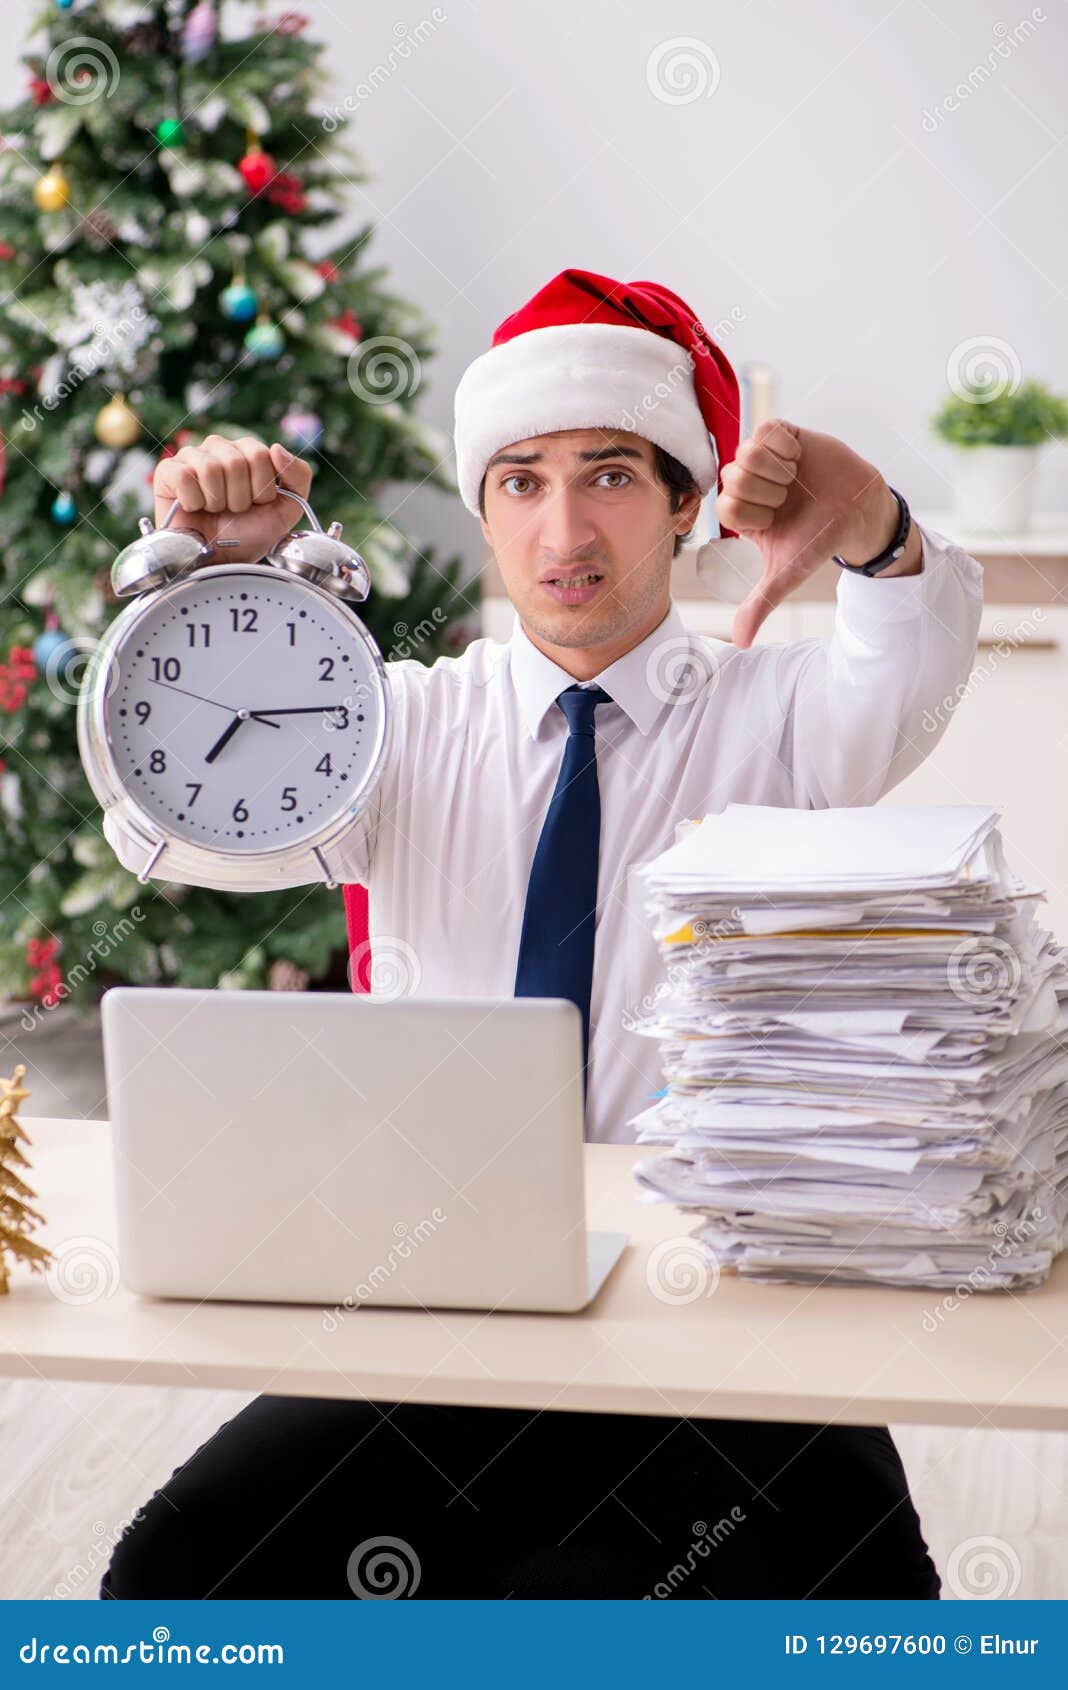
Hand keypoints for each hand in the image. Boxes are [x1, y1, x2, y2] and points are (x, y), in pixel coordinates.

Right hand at [152, 434, 313, 563]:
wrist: (220, 560)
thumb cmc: (250, 533)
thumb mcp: (287, 508)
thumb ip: (299, 476)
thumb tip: (276, 448)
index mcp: (247, 451)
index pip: (261, 455)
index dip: (261, 489)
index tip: (256, 505)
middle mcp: (219, 447)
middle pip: (236, 461)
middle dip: (240, 497)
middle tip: (234, 511)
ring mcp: (192, 456)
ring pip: (211, 468)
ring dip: (217, 501)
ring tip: (215, 511)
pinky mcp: (168, 471)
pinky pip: (184, 476)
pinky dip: (193, 501)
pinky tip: (194, 508)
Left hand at [716, 419, 910, 647]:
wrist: (859, 512)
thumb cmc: (819, 542)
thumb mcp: (787, 575)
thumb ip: (760, 604)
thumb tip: (741, 644)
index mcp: (742, 512)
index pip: (725, 504)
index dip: (754, 512)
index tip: (777, 519)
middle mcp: (748, 484)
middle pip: (733, 476)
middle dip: (768, 491)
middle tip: (790, 499)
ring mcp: (764, 458)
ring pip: (748, 451)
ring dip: (778, 469)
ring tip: (796, 479)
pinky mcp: (782, 435)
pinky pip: (767, 428)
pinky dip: (785, 445)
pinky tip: (800, 458)